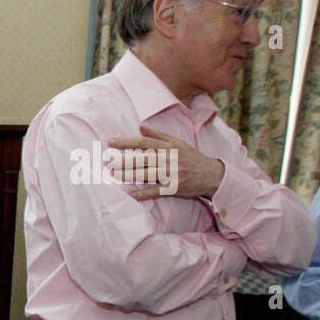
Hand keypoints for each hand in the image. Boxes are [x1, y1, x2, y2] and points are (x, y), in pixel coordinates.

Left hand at [106, 124, 223, 200]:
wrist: (212, 175)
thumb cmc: (191, 158)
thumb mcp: (177, 143)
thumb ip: (158, 135)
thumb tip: (141, 125)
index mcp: (169, 147)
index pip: (144, 142)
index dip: (127, 142)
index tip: (111, 141)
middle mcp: (170, 159)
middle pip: (143, 158)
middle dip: (124, 159)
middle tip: (107, 161)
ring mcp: (172, 174)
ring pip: (147, 174)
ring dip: (129, 175)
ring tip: (113, 175)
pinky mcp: (175, 188)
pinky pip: (156, 191)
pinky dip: (144, 193)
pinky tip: (131, 194)